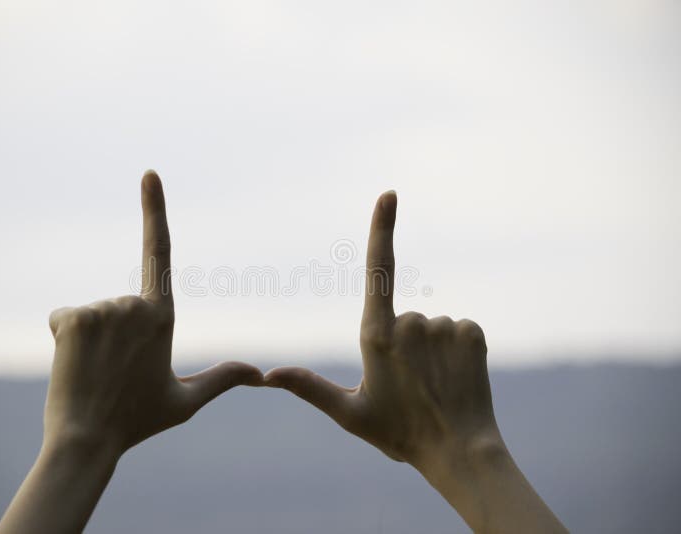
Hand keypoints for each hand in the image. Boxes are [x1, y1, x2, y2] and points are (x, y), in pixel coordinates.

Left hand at [44, 171, 262, 456]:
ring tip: (93, 371)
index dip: (155, 210)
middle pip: (118, 307)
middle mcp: (135, 306)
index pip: (161, 253)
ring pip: (91, 314)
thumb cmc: (137, 420)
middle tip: (111, 371)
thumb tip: (260, 374)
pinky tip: (70, 364)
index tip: (149, 174)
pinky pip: (63, 318)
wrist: (88, 440)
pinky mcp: (71, 316)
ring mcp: (103, 310)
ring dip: (89, 338)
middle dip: (112, 333)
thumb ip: (221, 379)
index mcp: (163, 318)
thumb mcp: (184, 401)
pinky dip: (63, 338)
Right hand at [265, 191, 566, 532]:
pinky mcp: (472, 331)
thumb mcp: (350, 414)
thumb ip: (310, 388)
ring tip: (433, 386)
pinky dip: (456, 349)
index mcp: (377, 336)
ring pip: (430, 326)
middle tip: (409, 386)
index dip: (381, 229)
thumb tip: (268, 375)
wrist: (460, 451)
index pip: (377, 271)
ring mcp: (443, 325)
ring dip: (430, 350)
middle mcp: (410, 323)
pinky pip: (459, 329)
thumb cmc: (400, 434)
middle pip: (402, 318)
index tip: (389, 195)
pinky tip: (456, 378)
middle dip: (403, 345)